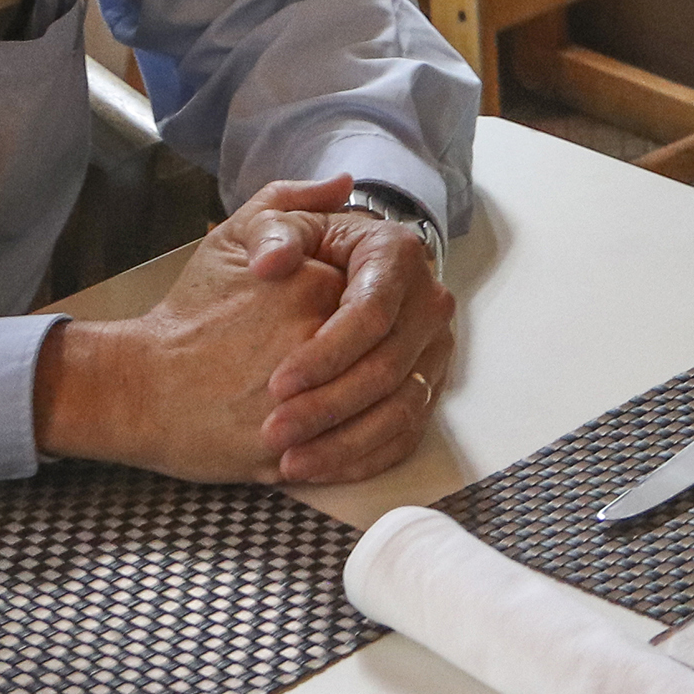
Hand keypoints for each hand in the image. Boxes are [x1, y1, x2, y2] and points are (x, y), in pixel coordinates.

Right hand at [33, 175, 367, 482]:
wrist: (139, 387)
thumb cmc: (189, 315)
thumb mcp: (233, 239)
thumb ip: (292, 204)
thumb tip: (345, 183)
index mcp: (318, 288)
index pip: (386, 299)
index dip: (376, 314)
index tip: (354, 321)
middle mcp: (321, 344)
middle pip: (395, 355)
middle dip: (387, 361)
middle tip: (357, 367)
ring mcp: (313, 404)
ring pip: (389, 410)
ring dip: (384, 408)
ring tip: (356, 401)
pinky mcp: (299, 454)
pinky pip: (364, 455)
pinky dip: (369, 449)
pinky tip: (350, 437)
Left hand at [234, 194, 456, 482]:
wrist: (290, 290)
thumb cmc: (273, 257)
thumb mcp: (261, 225)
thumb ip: (269, 232)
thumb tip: (273, 260)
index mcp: (394, 252)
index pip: (371, 312)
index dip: (326, 354)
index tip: (277, 384)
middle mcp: (425, 300)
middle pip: (388, 366)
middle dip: (329, 406)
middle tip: (275, 432)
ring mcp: (431, 348)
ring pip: (401, 407)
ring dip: (344, 441)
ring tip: (289, 462)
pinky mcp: (426, 386)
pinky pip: (405, 433)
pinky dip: (362, 456)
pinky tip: (316, 468)